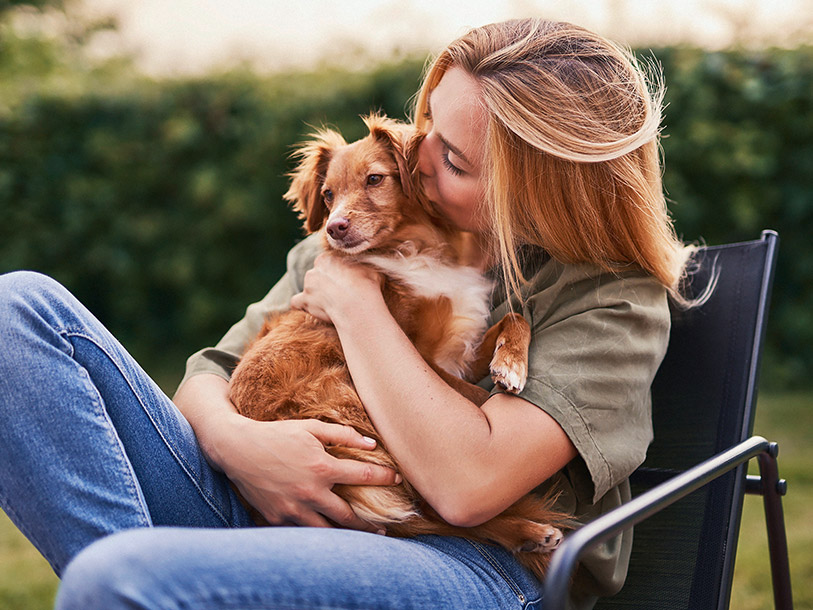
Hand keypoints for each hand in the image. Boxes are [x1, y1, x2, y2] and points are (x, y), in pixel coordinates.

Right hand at [220, 415, 398, 531]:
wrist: (237, 449)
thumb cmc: (277, 434)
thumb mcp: (311, 427)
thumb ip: (343, 435)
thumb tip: (371, 444)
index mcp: (322, 467)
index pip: (364, 477)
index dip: (385, 478)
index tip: (397, 479)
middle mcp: (310, 492)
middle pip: (349, 515)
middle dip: (369, 524)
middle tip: (383, 528)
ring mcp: (293, 508)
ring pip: (327, 531)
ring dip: (345, 535)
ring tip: (361, 538)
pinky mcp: (277, 518)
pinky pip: (302, 531)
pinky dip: (316, 533)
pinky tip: (327, 535)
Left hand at [290, 253, 381, 322]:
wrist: (357, 304)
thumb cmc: (366, 285)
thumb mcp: (370, 269)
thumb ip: (363, 267)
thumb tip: (369, 268)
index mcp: (328, 259)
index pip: (328, 264)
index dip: (337, 274)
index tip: (345, 282)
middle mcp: (315, 269)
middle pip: (317, 275)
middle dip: (326, 284)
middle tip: (340, 294)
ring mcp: (308, 285)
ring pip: (308, 288)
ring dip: (315, 294)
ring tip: (330, 304)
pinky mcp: (304, 301)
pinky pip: (296, 302)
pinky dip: (302, 306)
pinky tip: (310, 310)